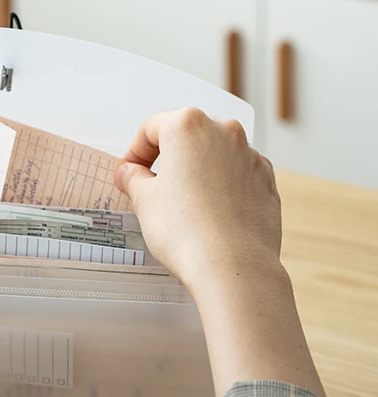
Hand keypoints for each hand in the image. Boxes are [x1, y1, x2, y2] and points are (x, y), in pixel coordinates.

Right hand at [115, 108, 324, 396]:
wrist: (236, 272)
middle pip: (182, 139)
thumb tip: (130, 174)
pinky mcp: (269, 186)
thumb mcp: (144, 202)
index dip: (133, 153)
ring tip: (177, 213)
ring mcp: (251, 159)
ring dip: (192, 178)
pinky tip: (207, 223)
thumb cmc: (184, 233)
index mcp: (187, 125)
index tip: (127, 179)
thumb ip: (133, 179)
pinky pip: (236, 180)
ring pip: (211, 160)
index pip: (150, 128)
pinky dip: (220, 193)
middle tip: (147, 195)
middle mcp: (223, 132)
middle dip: (163, 163)